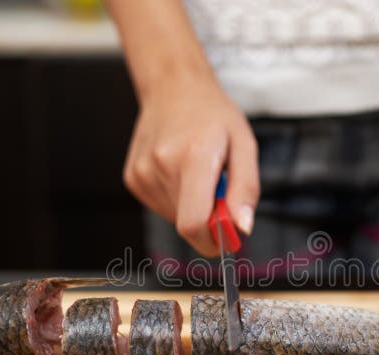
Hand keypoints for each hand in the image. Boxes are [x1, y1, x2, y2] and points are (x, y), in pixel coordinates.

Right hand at [123, 75, 258, 255]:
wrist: (174, 88)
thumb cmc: (213, 116)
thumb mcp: (244, 146)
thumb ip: (246, 189)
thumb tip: (242, 228)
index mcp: (193, 157)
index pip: (193, 224)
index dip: (212, 241)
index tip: (226, 239)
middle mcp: (162, 165)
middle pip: (186, 223)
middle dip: (208, 218)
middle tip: (217, 188)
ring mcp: (142, 172)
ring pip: (174, 217)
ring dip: (191, 206)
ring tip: (196, 172)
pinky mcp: (132, 177)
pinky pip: (160, 206)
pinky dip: (175, 198)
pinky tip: (178, 170)